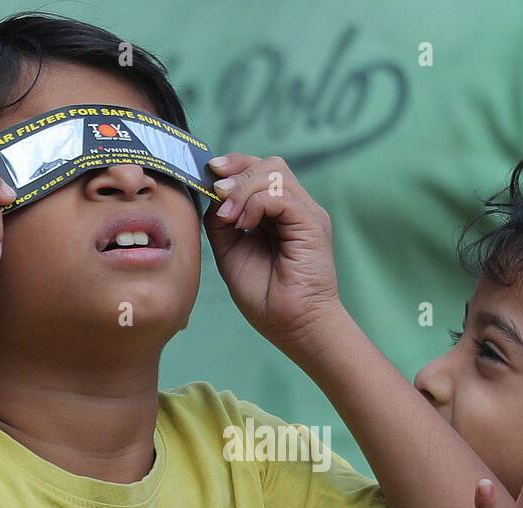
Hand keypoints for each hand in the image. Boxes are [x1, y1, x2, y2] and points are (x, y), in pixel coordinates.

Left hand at [205, 153, 341, 349]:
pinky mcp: (313, 225)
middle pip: (269, 164)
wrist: (294, 327)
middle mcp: (295, 209)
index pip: (259, 171)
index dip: (234, 166)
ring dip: (243, 189)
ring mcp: (307, 215)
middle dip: (237, 169)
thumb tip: (213, 196)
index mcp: (278, 214)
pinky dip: (255, 204)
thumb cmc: (267, 298)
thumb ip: (221, 223)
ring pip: (274, 173)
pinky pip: (281, 196)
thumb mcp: (230, 254)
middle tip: (217, 191)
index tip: (209, 174)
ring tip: (229, 217)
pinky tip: (243, 224)